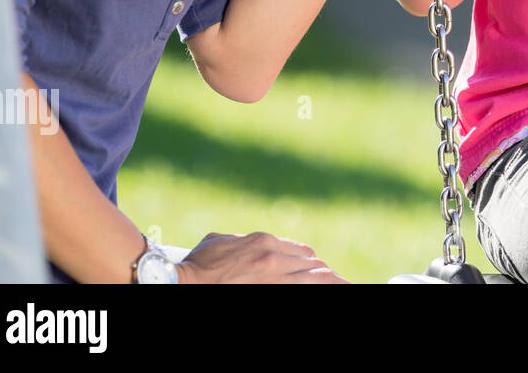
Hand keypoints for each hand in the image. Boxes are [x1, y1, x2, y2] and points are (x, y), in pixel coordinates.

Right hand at [177, 231, 346, 282]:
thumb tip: (245, 242)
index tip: (319, 268)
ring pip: (314, 276)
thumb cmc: (195, 264)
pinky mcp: (270, 287)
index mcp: (264, 241)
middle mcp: (274, 256)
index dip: (312, 262)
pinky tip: (338, 286)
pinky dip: (320, 285)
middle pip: (312, 264)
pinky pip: (304, 287)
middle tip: (340, 280)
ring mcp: (274, 274)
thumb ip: (241, 240)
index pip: (301, 251)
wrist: (180, 280)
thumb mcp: (220, 241)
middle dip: (325, 273)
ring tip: (347, 284)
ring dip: (330, 280)